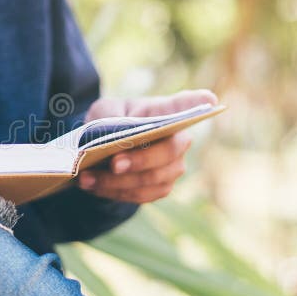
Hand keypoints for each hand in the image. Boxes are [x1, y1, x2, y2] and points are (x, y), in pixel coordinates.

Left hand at [77, 89, 217, 203]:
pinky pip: (140, 195)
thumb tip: (114, 136)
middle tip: (114, 163)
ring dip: (117, 182)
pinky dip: (114, 193)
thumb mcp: (103, 111)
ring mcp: (173, 166)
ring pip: (152, 179)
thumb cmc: (109, 121)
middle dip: (140, 161)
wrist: (103, 149)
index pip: (186, 106)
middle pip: (169, 152)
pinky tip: (92, 186)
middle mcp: (177, 140)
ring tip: (86, 178)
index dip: (198, 104)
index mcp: (164, 112)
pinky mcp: (160, 187)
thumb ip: (108, 117)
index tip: (210, 100)